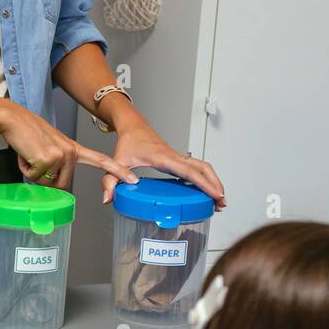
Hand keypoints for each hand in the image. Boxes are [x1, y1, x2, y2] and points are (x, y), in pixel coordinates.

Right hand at [0, 103, 119, 192]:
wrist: (15, 119)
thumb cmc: (29, 134)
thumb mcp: (51, 148)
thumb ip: (58, 165)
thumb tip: (54, 183)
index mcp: (74, 149)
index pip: (100, 161)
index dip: (117, 170)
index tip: (131, 178)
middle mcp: (71, 152)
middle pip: (62, 185)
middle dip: (45, 180)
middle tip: (37, 161)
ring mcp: (61, 155)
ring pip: (47, 183)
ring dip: (34, 174)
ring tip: (31, 155)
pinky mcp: (48, 159)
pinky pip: (35, 178)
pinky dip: (26, 169)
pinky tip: (26, 155)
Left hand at [100, 108, 225, 209]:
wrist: (132, 125)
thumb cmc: (127, 142)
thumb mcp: (116, 162)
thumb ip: (110, 181)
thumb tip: (107, 199)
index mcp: (164, 158)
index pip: (190, 171)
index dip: (204, 184)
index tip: (215, 195)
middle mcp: (175, 157)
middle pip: (203, 168)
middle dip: (215, 185)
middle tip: (221, 203)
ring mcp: (178, 157)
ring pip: (203, 167)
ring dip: (213, 182)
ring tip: (218, 200)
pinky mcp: (177, 160)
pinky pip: (196, 168)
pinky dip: (205, 178)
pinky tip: (205, 191)